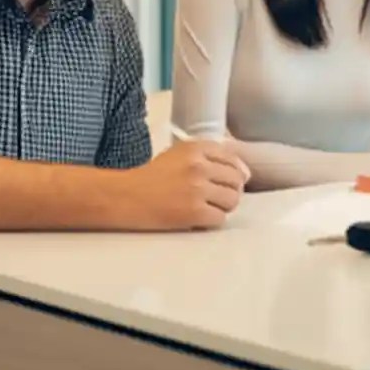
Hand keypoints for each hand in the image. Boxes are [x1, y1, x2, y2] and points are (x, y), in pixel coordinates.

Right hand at [113, 140, 250, 229]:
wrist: (124, 197)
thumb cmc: (151, 178)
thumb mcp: (178, 154)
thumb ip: (208, 156)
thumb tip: (245, 173)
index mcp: (196, 148)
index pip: (233, 159)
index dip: (234, 172)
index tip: (225, 181)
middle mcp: (199, 166)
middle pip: (236, 181)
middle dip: (229, 191)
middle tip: (214, 197)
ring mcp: (197, 189)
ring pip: (232, 200)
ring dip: (222, 207)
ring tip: (206, 207)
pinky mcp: (194, 212)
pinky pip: (220, 218)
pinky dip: (211, 221)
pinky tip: (198, 218)